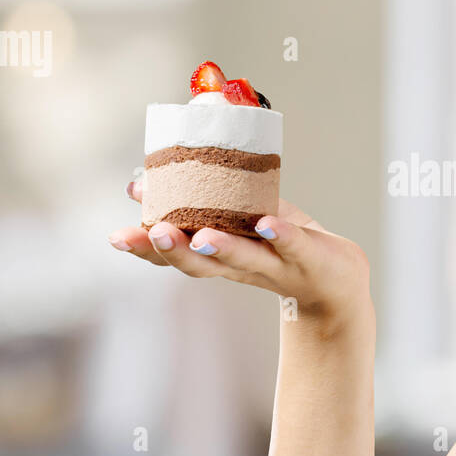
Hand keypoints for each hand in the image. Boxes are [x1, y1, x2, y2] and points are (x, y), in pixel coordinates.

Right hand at [108, 178, 370, 324]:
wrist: (338, 282)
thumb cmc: (283, 246)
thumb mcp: (239, 221)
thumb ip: (203, 197)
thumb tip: (151, 173)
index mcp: (218, 255)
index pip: (175, 255)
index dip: (146, 247)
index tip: (117, 237)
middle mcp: (241, 265)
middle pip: (199, 263)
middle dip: (171, 250)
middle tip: (149, 234)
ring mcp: (274, 262)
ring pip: (242, 258)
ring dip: (220, 248)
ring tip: (200, 237)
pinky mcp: (308, 256)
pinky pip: (293, 244)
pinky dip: (280, 234)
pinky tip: (268, 223)